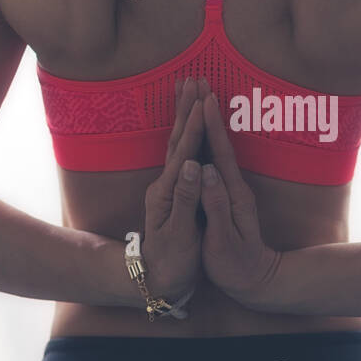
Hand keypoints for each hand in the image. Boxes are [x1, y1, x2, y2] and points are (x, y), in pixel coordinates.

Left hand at [140, 77, 207, 298]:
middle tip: (194, 80)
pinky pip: (180, 153)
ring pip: (176, 143)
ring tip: (187, 91)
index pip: (185, 152)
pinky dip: (185, 133)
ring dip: (183, 116)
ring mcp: (166, 187)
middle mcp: (164, 185)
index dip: (196, 126)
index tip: (205, 100)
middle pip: (176, 139)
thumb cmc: (173, 262)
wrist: (156, 279)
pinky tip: (188, 125)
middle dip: (186, 109)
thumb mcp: (181, 234)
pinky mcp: (172, 192)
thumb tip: (193, 166)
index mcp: (168, 192)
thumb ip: (186, 199)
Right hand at [197, 93, 281, 305]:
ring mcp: (230, 190)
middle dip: (207, 111)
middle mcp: (233, 186)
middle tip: (198, 81)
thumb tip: (205, 172)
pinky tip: (198, 133)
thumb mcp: (224, 240)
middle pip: (218, 142)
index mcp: (232, 193)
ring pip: (215, 148)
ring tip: (197, 96)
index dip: (210, 125)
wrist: (258, 281)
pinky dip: (205, 141)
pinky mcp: (226, 196)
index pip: (218, 152)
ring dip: (206, 121)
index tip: (203, 98)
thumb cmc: (237, 266)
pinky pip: (212, 160)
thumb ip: (216, 206)